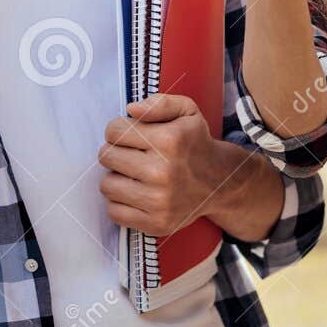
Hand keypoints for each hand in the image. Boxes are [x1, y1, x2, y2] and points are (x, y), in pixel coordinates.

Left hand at [98, 93, 232, 236]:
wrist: (220, 183)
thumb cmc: (196, 143)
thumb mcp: (187, 111)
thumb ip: (160, 102)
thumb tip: (131, 109)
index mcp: (169, 141)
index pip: (114, 131)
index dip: (118, 129)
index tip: (129, 134)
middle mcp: (163, 172)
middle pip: (106, 157)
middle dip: (115, 151)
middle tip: (131, 154)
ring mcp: (159, 201)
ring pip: (107, 185)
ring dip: (116, 177)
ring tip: (133, 174)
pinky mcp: (156, 223)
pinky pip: (114, 212)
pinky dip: (120, 202)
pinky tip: (135, 193)